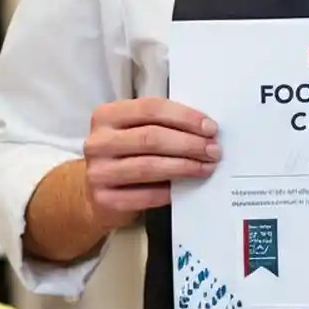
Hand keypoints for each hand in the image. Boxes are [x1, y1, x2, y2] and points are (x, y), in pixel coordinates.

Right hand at [83, 97, 220, 228]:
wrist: (96, 193)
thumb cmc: (125, 155)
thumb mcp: (134, 131)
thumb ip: (161, 125)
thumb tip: (204, 130)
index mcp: (107, 115)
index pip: (150, 109)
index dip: (184, 117)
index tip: (209, 128)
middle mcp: (98, 142)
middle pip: (151, 138)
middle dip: (188, 143)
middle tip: (213, 150)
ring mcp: (99, 172)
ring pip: (149, 166)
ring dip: (184, 166)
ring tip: (205, 167)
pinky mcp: (105, 200)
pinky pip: (145, 195)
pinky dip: (169, 191)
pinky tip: (186, 187)